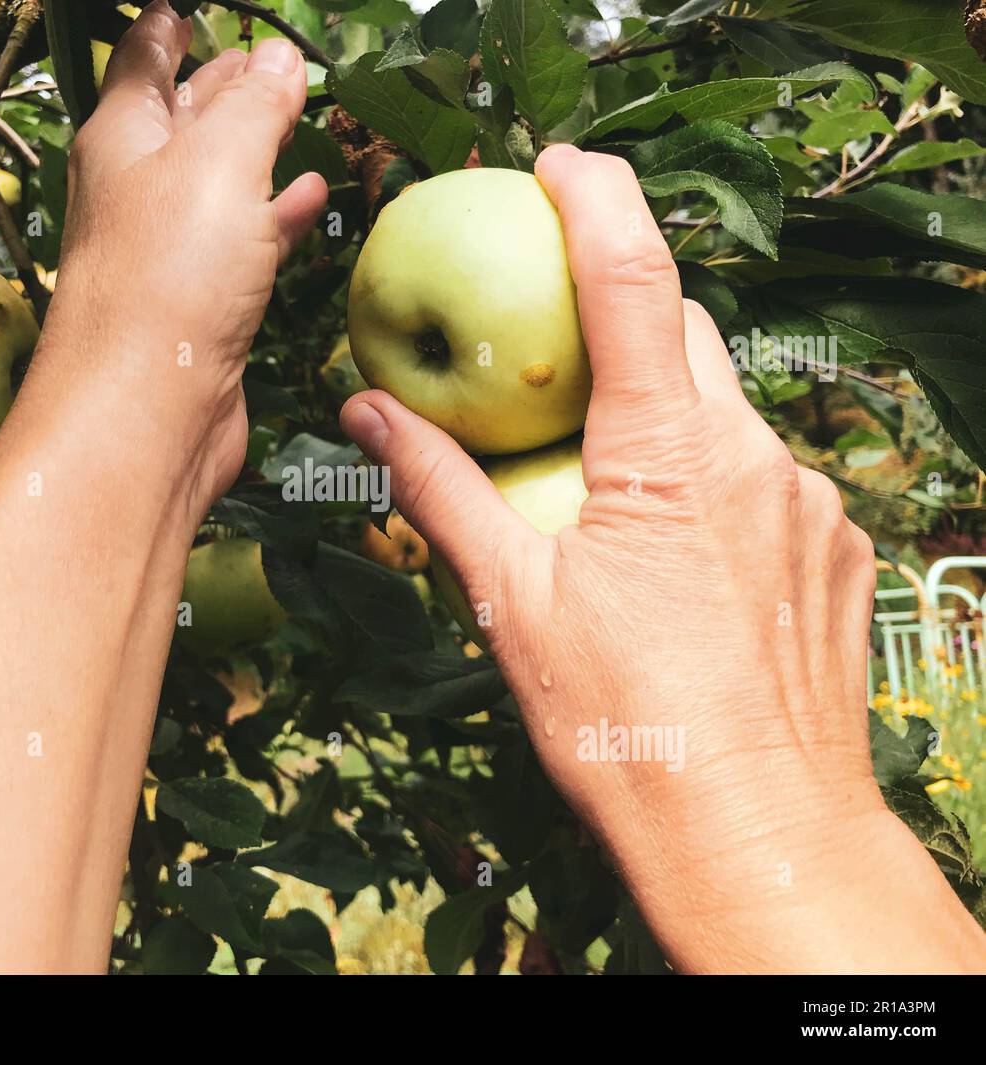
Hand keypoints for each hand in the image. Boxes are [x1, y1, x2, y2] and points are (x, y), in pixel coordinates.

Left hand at [32, 2, 326, 505]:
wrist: (147, 413)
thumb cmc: (164, 282)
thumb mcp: (218, 166)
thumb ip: (255, 107)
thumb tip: (282, 59)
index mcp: (122, 141)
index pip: (141, 61)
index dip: (165, 29)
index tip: (179, 9)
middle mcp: (138, 193)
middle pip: (182, 118)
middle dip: (220, 83)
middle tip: (263, 57)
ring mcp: (170, 252)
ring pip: (217, 181)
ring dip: (254, 149)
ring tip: (296, 113)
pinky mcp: (204, 305)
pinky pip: (246, 241)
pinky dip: (279, 215)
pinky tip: (310, 197)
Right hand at [341, 143, 985, 971]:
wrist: (756, 833)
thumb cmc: (626, 725)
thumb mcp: (513, 603)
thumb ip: (440, 490)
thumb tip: (370, 413)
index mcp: (668, 454)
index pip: (633, 278)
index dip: (596, 199)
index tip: (557, 164)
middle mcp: (755, 457)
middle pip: (685, 332)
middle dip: (623, 307)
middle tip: (558, 336)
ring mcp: (808, 503)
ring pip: (727, 408)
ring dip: (664, 409)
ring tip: (607, 476)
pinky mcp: (834, 547)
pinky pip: (766, 475)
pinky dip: (713, 476)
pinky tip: (677, 552)